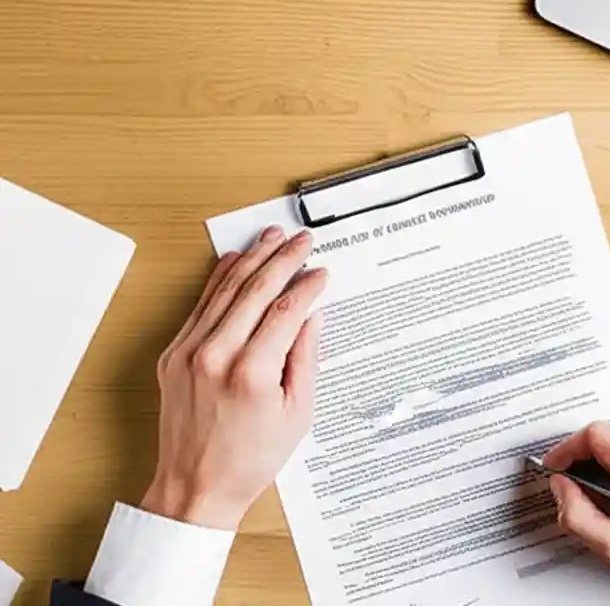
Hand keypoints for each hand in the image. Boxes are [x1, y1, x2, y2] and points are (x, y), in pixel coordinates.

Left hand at [140, 226, 327, 529]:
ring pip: (224, 291)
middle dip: (282, 259)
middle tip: (301, 240)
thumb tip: (311, 315)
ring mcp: (189, 353)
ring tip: (271, 238)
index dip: (307, 286)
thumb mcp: (298, 413)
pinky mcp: (173, 355)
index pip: (286, 311)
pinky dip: (218, 280)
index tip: (321, 271)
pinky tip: (235, 261)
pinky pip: (200, 307)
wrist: (196, 487)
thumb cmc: (251, 459)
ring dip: (251, 259)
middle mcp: (216, 356)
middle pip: (254, 291)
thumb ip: (305, 358)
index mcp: (252, 373)